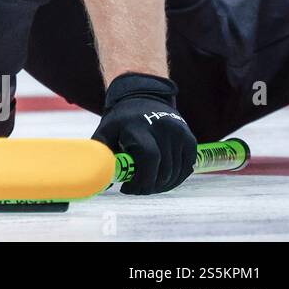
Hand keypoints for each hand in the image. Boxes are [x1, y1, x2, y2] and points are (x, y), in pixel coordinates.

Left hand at [93, 72, 196, 194]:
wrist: (143, 98)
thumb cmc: (121, 121)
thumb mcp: (105, 132)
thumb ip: (103, 155)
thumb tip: (99, 184)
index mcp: (139, 127)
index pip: (149, 157)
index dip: (140, 179)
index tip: (127, 188)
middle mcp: (162, 128)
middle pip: (163, 169)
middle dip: (149, 186)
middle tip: (137, 190)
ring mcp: (178, 133)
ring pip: (175, 172)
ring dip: (162, 186)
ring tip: (147, 186)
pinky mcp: (189, 138)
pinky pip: (186, 168)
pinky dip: (175, 179)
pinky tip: (162, 181)